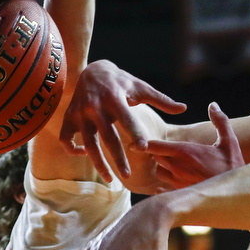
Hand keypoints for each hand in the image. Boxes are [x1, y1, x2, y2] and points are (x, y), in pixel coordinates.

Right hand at [59, 59, 186, 180]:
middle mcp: (95, 106)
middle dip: (117, 157)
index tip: (143, 148)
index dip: (135, 133)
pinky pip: (66, 139)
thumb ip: (161, 100)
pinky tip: (86, 155)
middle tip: (128, 175)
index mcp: (114, 97)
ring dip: (97, 162)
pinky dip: (73, 150)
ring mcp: (80, 113)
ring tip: (110, 179)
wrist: (92, 70)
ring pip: (87, 142)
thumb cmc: (122, 82)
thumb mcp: (141, 87)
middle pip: (107, 136)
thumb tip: (184, 108)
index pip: (126, 118)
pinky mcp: (69, 117)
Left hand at [146, 102, 244, 188]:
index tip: (147, 140)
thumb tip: (213, 105)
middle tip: (165, 149)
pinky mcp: (182, 193)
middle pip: (156, 158)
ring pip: (160, 172)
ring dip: (164, 167)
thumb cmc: (233, 166)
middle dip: (159, 153)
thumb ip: (220, 121)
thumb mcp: (230, 141)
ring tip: (174, 164)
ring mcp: (178, 182)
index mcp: (186, 152)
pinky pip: (165, 188)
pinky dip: (165, 184)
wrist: (236, 192)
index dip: (149, 142)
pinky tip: (176, 179)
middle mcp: (178, 168)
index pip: (155, 146)